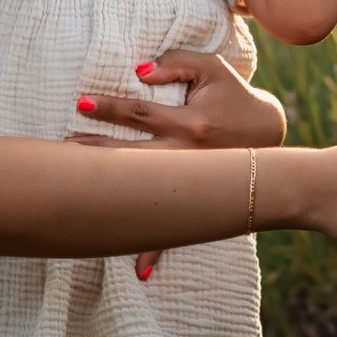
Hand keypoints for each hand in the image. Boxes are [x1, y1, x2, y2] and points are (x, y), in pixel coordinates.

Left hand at [71, 50, 287, 277]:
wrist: (271, 131)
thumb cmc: (236, 95)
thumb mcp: (213, 68)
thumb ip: (176, 64)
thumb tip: (139, 71)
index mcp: (190, 124)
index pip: (139, 114)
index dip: (109, 108)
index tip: (80, 104)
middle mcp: (188, 156)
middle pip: (133, 156)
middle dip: (96, 152)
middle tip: (64, 148)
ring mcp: (193, 182)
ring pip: (146, 191)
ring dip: (112, 192)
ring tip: (78, 188)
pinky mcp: (200, 198)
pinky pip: (175, 224)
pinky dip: (158, 250)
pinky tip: (141, 272)